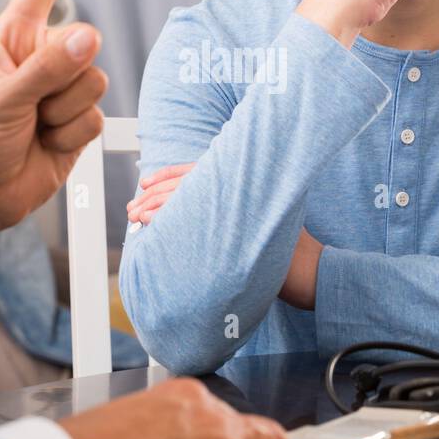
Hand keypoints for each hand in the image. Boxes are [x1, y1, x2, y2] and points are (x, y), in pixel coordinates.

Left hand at [0, 0, 107, 255]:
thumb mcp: (2, 100)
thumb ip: (46, 68)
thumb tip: (89, 37)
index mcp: (15, 38)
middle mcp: (44, 57)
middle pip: (84, 47)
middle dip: (59, 81)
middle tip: (26, 108)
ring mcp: (63, 89)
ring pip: (95, 83)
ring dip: (63, 113)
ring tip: (33, 127)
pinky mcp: (79, 121)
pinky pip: (97, 118)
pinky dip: (71, 136)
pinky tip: (46, 144)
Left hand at [127, 163, 321, 308]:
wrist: (306, 269)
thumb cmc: (283, 250)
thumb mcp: (257, 219)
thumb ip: (232, 207)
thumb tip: (194, 209)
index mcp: (241, 181)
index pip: (195, 169)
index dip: (168, 174)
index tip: (145, 182)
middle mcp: (238, 186)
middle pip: (184, 183)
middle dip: (153, 194)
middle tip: (133, 207)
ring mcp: (235, 203)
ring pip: (182, 197)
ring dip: (154, 206)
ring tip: (136, 216)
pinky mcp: (231, 224)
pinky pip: (188, 217)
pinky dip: (164, 218)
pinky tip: (150, 225)